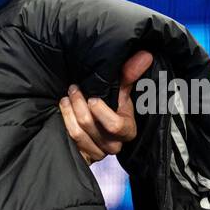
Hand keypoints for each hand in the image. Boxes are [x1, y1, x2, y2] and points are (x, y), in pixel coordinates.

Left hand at [59, 50, 153, 164]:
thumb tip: (145, 55)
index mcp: (127, 131)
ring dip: (69, 111)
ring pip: (78, 133)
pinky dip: (65, 122)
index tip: (92, 97)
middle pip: (91, 126)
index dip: (101, 111)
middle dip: (79, 104)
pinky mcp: (84, 155)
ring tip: (67, 97)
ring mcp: (98, 152)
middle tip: (73, 89)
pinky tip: (64, 109)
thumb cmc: (113, 106)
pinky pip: (72, 141)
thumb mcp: (122, 92)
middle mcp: (114, 144)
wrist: (98, 126)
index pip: (115, 126)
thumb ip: (130, 74)